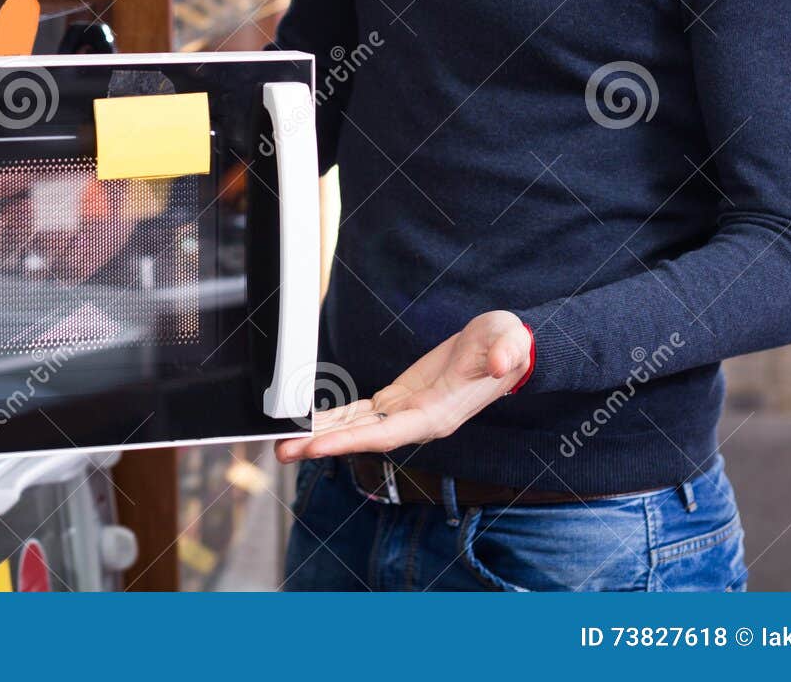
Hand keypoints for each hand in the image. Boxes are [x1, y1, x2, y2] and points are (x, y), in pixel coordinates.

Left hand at [274, 310, 532, 462]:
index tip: (317, 447)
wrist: (505, 347)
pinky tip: (310, 424)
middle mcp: (418, 421)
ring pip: (356, 428)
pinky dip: (334, 419)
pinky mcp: (398, 399)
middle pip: (363, 438)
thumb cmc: (506, 344)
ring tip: (284, 442)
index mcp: (438, 415)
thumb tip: (501, 362)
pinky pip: (361, 413)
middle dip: (323, 445)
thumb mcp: (508, 340)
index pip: (387, 434)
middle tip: (282, 450)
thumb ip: (504, 352)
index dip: (351, 442)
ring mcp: (406, 412)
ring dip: (321, 437)